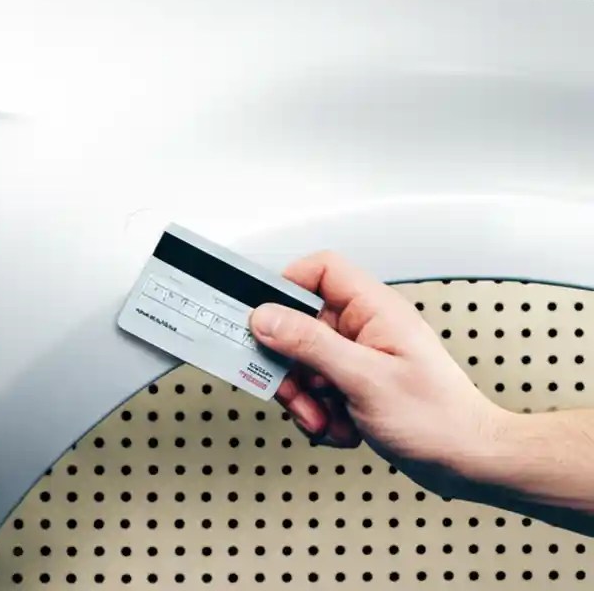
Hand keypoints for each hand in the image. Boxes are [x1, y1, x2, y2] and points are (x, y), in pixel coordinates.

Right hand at [248, 251, 508, 495]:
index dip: (286, 287)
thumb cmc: (440, 421)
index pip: (319, 271)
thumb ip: (311, 343)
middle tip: (294, 390)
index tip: (265, 320)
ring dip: (304, 396)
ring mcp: (361, 358)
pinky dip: (319, 412)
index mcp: (375, 310)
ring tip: (324, 417)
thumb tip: (267, 317)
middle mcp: (366, 328)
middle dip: (291, 365)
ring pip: (304, 362)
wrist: (470, 463)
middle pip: (300, 325)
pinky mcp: (357, 385)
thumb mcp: (364, 379)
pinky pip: (316, 389)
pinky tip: (340, 427)